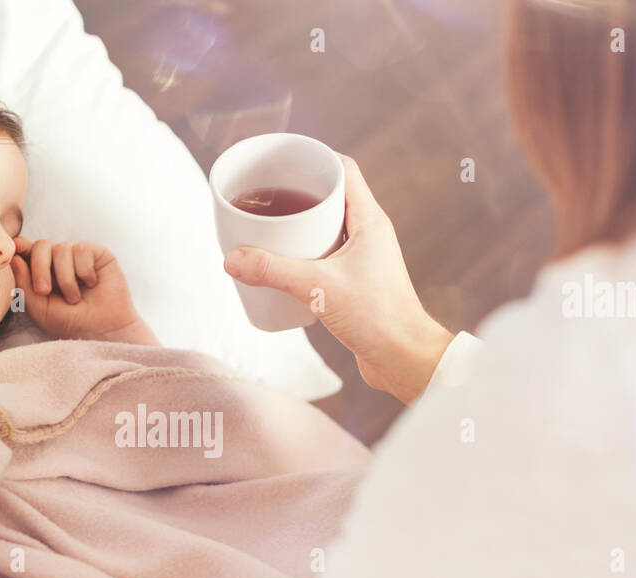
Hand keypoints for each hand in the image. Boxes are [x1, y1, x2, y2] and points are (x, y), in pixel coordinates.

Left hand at [9, 237, 156, 344]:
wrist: (103, 331)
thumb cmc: (71, 323)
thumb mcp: (40, 309)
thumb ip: (24, 284)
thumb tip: (14, 257)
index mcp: (43, 272)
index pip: (28, 250)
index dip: (20, 246)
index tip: (16, 248)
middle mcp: (60, 261)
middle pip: (41, 246)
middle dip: (39, 268)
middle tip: (44, 291)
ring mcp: (78, 256)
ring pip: (61, 249)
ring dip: (65, 278)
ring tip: (74, 298)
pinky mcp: (98, 254)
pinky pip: (82, 249)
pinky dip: (84, 271)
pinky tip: (91, 284)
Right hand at [222, 153, 453, 403]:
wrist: (403, 359)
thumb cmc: (377, 318)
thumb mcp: (316, 288)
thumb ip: (272, 271)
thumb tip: (232, 258)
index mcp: (369, 220)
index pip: (343, 170)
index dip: (314, 159)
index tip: (283, 160)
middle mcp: (369, 234)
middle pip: (331, 198)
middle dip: (297, 195)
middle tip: (265, 198)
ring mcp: (364, 259)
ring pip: (327, 230)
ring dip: (299, 228)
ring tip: (267, 231)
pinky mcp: (356, 283)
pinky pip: (326, 257)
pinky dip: (304, 255)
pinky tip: (283, 268)